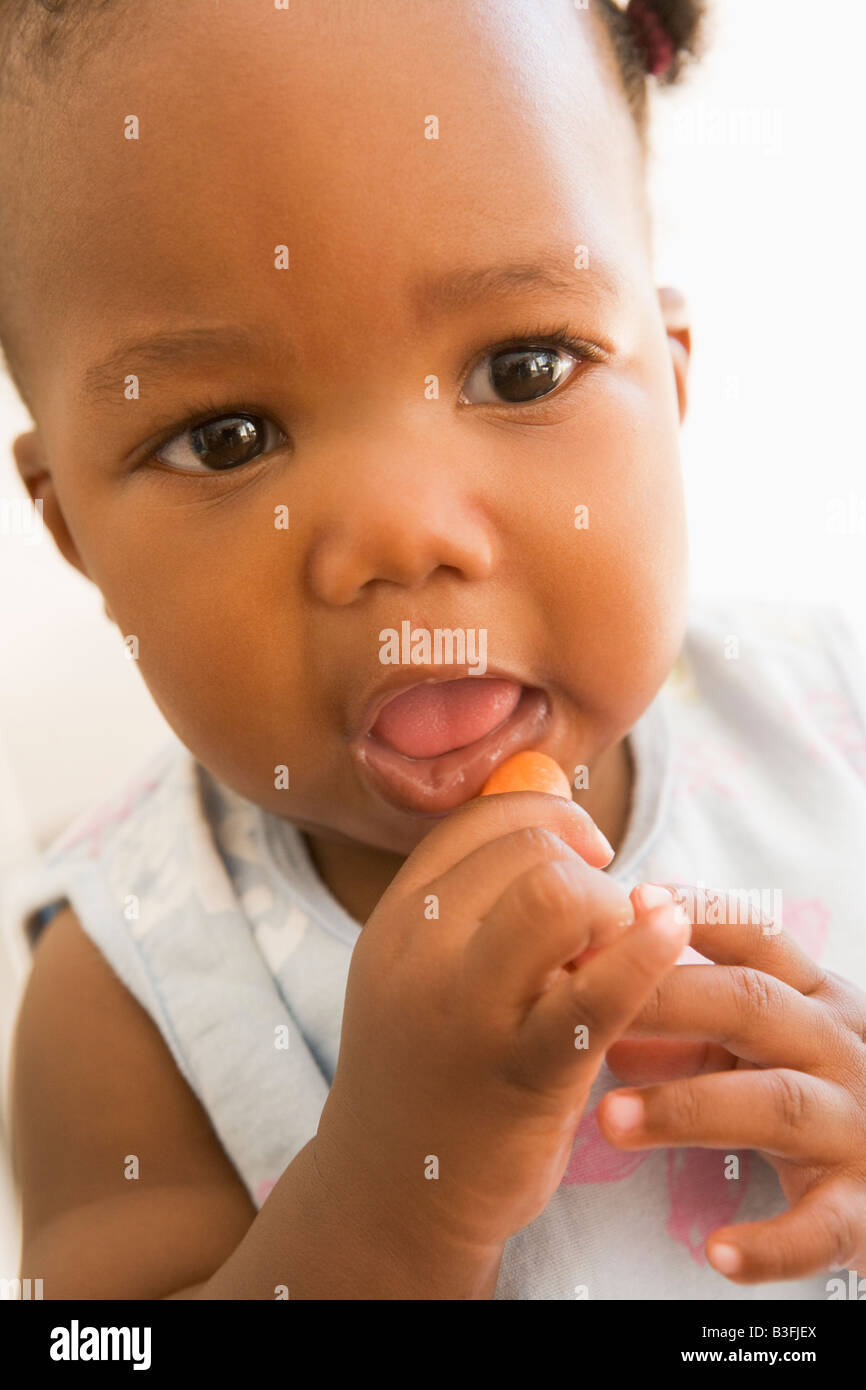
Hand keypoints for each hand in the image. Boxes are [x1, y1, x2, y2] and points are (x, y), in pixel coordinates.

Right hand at [314, 796, 690, 1258]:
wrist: (395, 1187)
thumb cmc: (433, 1060)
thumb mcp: (429, 959)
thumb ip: (481, 874)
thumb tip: (545, 771)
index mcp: (397, 917)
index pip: (482, 817)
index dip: (550, 814)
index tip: (585, 856)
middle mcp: (418, 953)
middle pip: (528, 845)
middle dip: (588, 864)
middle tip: (605, 912)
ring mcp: (467, 1012)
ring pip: (557, 895)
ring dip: (610, 906)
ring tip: (615, 944)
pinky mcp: (522, 1071)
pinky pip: (599, 987)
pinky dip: (646, 949)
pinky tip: (666, 937)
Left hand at [598, 885, 865, 1283]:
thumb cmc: (809, 1092)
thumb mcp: (758, 1048)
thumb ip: (687, 1026)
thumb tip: (598, 1009)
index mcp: (813, 1000)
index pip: (759, 939)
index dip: (702, 914)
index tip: (635, 897)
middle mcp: (838, 1049)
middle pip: (752, 1007)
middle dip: (666, 1001)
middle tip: (585, 1011)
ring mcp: (856, 1125)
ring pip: (775, 1104)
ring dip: (688, 1108)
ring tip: (608, 1119)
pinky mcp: (864, 1208)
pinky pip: (821, 1227)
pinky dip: (772, 1242)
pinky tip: (717, 1253)